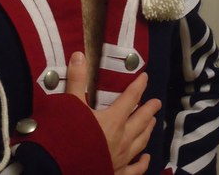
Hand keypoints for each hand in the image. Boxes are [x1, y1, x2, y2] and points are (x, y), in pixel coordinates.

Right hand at [66, 52, 160, 174]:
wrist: (61, 168)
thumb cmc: (68, 135)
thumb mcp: (71, 104)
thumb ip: (77, 80)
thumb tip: (79, 55)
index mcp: (113, 119)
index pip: (130, 98)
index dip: (138, 86)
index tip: (145, 78)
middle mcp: (122, 138)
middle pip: (141, 120)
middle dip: (149, 110)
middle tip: (157, 102)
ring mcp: (122, 158)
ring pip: (141, 142)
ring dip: (148, 130)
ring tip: (154, 123)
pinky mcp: (117, 173)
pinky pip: (135, 169)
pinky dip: (142, 162)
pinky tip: (147, 158)